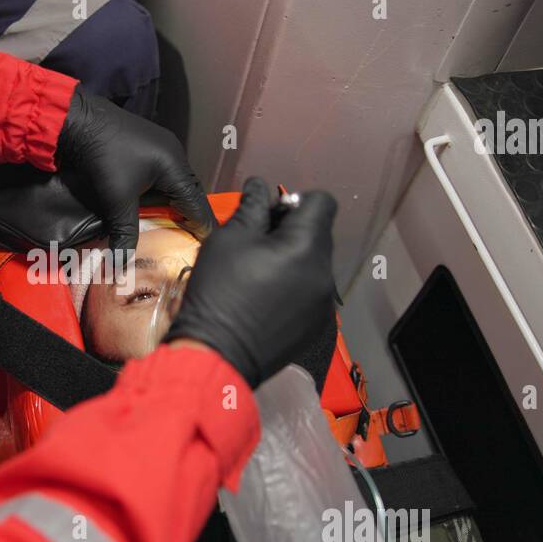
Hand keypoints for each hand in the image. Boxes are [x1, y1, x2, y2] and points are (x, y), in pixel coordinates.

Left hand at [55, 90, 216, 254]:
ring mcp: (161, 147)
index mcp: (175, 165)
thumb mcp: (116, 198)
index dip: (203, 225)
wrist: (79, 120)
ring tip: (179, 227)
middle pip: (190, 192)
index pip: (196, 203)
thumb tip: (121, 263)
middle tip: (195, 240)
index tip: (209, 245)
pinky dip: (164, 192)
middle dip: (192, 216)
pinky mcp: (147, 146)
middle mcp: (174, 154)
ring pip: (176, 183)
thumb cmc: (103, 156)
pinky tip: (158, 205)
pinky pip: (164, 175)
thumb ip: (125, 231)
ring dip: (177, 204)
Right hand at [164, 176, 337, 387]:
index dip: (296, 201)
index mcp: (307, 246)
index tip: (270, 216)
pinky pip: (311, 292)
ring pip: (315, 264)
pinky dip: (294, 288)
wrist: (217, 353)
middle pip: (319, 234)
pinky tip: (265, 300)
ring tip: (259, 275)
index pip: (323, 202)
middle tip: (256, 245)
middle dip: (291, 231)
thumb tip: (260, 187)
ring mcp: (324, 303)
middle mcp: (325, 273)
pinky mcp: (317, 325)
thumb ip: (252, 207)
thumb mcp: (229, 239)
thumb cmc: (218, 292)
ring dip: (293, 260)